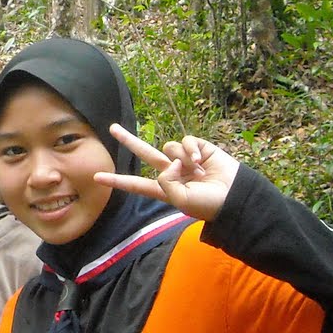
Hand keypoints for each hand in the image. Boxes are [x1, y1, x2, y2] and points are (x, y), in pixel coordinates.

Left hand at [95, 125, 240, 221]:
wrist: (236, 196)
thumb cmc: (209, 205)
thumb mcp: (181, 201)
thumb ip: (165, 183)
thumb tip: (166, 163)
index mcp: (165, 189)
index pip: (136, 184)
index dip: (117, 181)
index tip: (96, 177)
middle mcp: (172, 172)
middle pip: (144, 153)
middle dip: (129, 140)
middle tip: (112, 128)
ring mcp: (185, 159)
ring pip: (168, 146)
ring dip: (180, 157)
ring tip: (197, 172)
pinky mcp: (199, 148)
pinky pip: (185, 141)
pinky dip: (190, 150)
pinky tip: (201, 162)